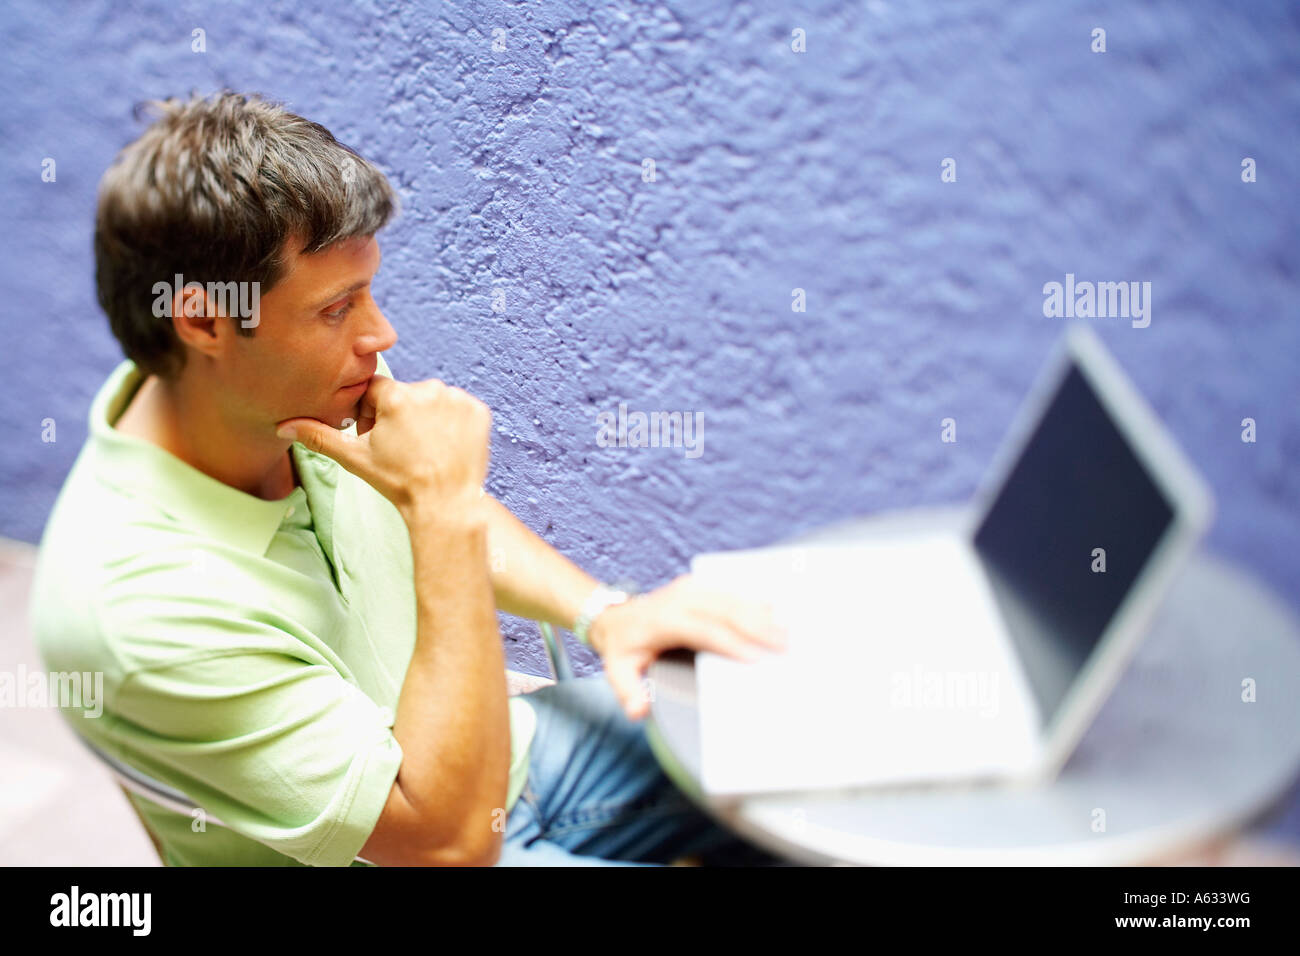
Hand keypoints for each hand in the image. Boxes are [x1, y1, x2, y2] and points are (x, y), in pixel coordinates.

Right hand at [275, 377, 490, 520]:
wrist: (445, 505)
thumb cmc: (399, 482)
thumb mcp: (355, 458)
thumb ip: (319, 436)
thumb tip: (284, 427)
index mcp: (395, 395)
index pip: (375, 393)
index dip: (373, 415)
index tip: (380, 438)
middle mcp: (428, 389)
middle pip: (405, 396)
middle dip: (400, 417)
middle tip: (403, 449)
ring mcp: (457, 399)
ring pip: (433, 401)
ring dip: (428, 418)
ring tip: (425, 450)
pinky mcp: (479, 411)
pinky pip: (461, 409)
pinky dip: (454, 424)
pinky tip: (446, 447)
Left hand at [589, 574, 787, 720]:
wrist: (614, 617)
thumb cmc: (623, 648)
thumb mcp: (618, 673)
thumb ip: (628, 693)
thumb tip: (641, 710)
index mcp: (662, 621)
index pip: (701, 630)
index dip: (729, 643)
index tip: (755, 658)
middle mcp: (678, 599)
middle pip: (723, 610)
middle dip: (756, 626)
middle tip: (784, 644)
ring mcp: (689, 588)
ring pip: (730, 597)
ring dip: (760, 612)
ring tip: (786, 630)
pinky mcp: (699, 585)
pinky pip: (729, 589)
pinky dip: (753, 599)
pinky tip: (774, 609)